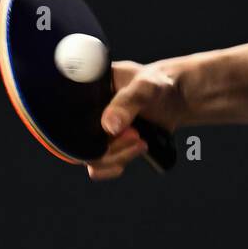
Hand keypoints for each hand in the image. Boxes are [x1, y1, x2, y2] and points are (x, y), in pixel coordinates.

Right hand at [86, 59, 189, 181]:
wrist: (179, 97)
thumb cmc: (161, 82)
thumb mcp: (147, 86)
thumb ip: (130, 101)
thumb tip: (109, 127)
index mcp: (88, 88)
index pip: (68, 112)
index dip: (81, 127)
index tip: (111, 130)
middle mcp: (88, 110)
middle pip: (78, 139)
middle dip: (106, 146)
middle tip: (135, 136)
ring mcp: (97, 128)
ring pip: (90, 154)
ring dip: (114, 156)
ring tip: (141, 144)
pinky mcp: (109, 142)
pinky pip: (99, 162)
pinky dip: (110, 166)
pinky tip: (123, 163)